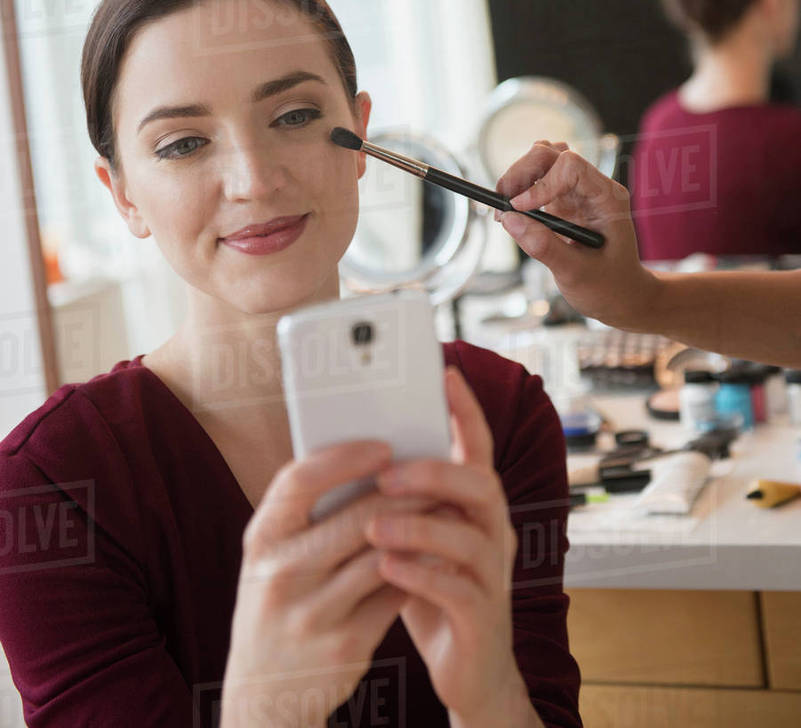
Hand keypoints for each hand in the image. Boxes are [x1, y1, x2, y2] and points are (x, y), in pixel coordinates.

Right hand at [221, 440, 435, 727]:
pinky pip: (394, 592)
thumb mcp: (271, 553)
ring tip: (446, 506)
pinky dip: (419, 567)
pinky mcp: (346, 644)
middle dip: (405, 491)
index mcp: (261, 539)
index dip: (344, 458)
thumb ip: (305, 511)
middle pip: (355, 517)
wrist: (264, 692)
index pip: (300, 481)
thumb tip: (370, 459)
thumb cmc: (277, 599)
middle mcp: (281, 574)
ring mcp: (313, 613)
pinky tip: (436, 550)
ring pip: (384, 555)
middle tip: (437, 473)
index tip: (384, 447)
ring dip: (421, 527)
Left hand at [364, 367, 534, 725]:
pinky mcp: (483, 617)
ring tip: (374, 526)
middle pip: (482, 485)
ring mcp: (494, 575)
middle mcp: (493, 532)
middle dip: (434, 473)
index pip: (477, 447)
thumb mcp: (415, 536)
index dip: (465, 409)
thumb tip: (348, 451)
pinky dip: (421, 575)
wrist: (467, 668)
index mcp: (475, 505)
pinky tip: (386, 569)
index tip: (444, 373)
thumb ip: (398, 499)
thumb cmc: (431, 590)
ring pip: (471, 538)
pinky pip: (460, 590)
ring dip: (420, 526)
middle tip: (386, 473)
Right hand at [495, 140, 658, 329]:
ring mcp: (577, 191)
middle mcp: (593, 187)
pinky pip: (537, 178)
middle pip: (552, 154)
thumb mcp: (576, 273)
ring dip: (518, 176)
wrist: (621, 296)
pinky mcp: (563, 199)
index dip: (541, 182)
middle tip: (502, 205)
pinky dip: (519, 188)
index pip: (571, 167)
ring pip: (542, 158)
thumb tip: (509, 220)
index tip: (519, 208)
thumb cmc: (609, 286)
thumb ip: (544, 246)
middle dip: (521, 174)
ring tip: (505, 208)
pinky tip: (513, 213)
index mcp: (607, 198)